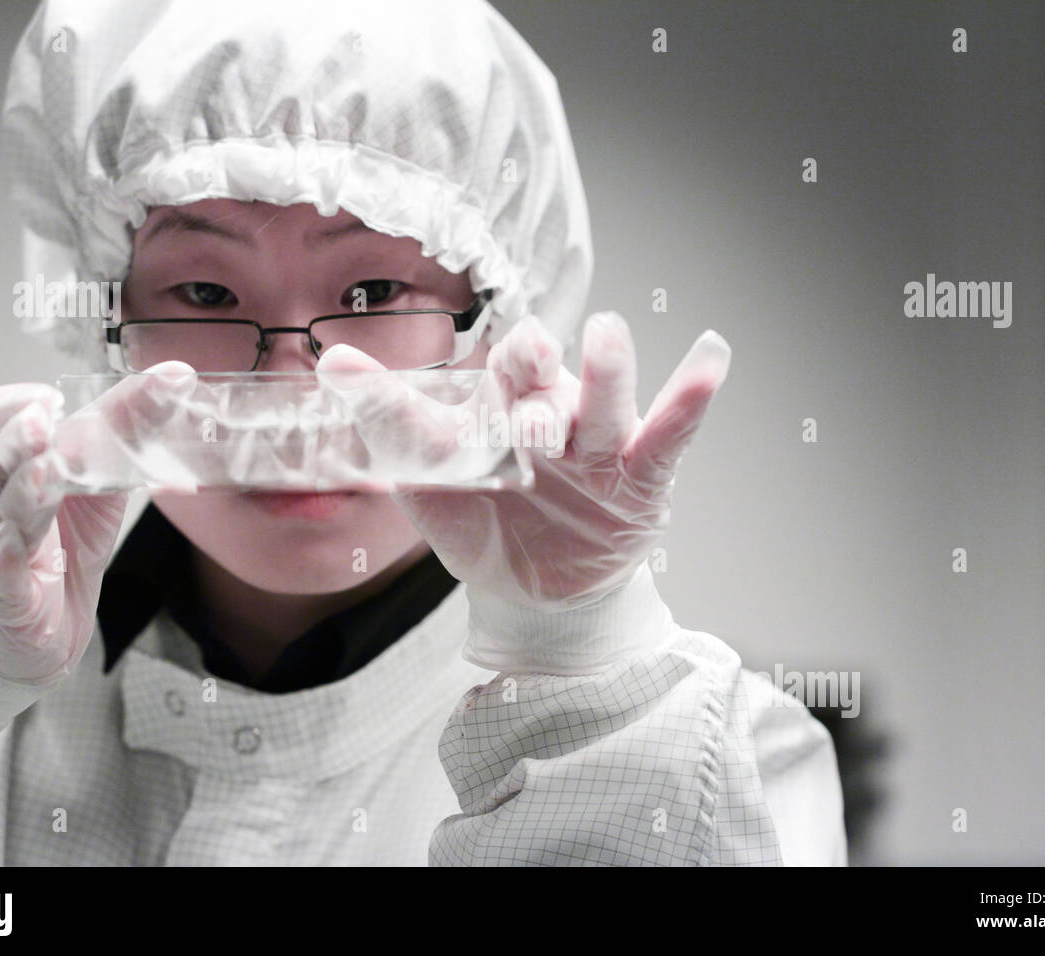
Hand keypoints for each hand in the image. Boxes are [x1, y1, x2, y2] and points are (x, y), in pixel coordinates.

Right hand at [0, 361, 194, 681]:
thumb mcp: (92, 477)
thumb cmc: (55, 541)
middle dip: (16, 436)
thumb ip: (123, 427)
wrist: (24, 625)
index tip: (53, 395)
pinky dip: (4, 556)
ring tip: (47, 471)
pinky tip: (7, 546)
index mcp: (1, 459)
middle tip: (46, 420)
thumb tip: (175, 377)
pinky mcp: (7, 593)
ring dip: (23, 487)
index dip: (10, 400)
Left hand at [316, 311, 729, 610]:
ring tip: (610, 334)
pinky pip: (668, 435)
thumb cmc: (481, 519)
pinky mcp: (641, 480)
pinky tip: (713, 358)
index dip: (509, 360)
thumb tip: (332, 361)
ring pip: (609, 401)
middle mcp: (558, 412)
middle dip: (544, 377)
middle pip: (555, 377)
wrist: (528, 593)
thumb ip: (389, 420)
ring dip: (608, 372)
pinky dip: (690, 399)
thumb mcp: (429, 476)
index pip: (506, 365)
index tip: (507, 357)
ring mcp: (603, 445)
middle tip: (532, 386)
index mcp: (506, 402)